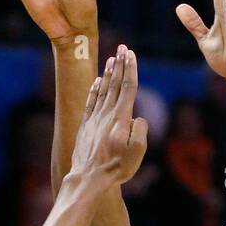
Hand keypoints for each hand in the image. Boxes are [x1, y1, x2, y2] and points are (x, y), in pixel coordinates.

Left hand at [69, 46, 147, 188]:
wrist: (88, 178)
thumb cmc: (116, 167)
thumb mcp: (137, 151)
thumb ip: (140, 130)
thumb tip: (136, 118)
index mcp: (120, 118)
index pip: (128, 87)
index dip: (131, 69)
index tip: (131, 54)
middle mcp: (107, 114)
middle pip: (116, 84)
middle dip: (120, 64)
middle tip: (123, 48)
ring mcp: (94, 119)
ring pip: (103, 90)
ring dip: (108, 73)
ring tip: (111, 58)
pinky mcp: (86, 126)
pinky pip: (90, 102)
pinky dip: (94, 90)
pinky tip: (96, 81)